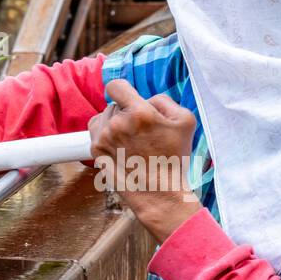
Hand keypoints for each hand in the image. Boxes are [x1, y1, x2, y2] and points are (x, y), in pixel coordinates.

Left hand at [89, 79, 202, 242]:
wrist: (160, 194)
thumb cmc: (174, 158)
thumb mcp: (185, 121)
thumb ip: (164, 100)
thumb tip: (145, 99)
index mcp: (139, 112)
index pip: (115, 85)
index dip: (123, 90)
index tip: (128, 99)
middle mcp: (117, 123)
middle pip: (112, 104)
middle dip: (125, 113)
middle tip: (141, 131)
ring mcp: (103, 138)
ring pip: (103, 118)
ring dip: (114, 124)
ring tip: (131, 142)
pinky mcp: (95, 151)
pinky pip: (96, 133)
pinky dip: (106, 137)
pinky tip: (121, 148)